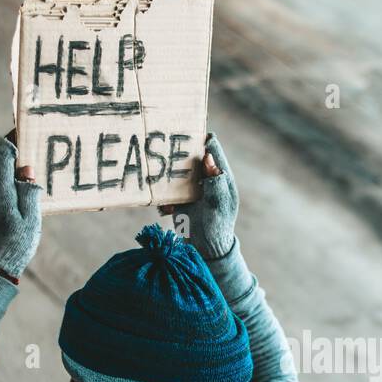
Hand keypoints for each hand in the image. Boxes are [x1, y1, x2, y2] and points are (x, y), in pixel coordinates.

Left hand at [0, 132, 40, 279]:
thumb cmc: (15, 247)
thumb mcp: (32, 221)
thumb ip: (28, 192)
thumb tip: (25, 170)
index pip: (0, 160)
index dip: (7, 147)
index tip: (11, 138)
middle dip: (10, 187)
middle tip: (22, 208)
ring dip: (0, 201)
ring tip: (8, 225)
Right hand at [159, 134, 237, 258]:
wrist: (206, 251)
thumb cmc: (217, 228)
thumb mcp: (218, 205)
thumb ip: (215, 181)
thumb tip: (209, 156)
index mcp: (221, 177)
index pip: (213, 150)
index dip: (201, 138)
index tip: (186, 130)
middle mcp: (207, 179)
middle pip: (192, 157)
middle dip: (179, 154)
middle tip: (165, 150)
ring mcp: (193, 188)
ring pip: (178, 172)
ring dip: (168, 176)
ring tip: (160, 180)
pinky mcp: (181, 199)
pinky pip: (169, 190)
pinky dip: (164, 197)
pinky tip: (165, 209)